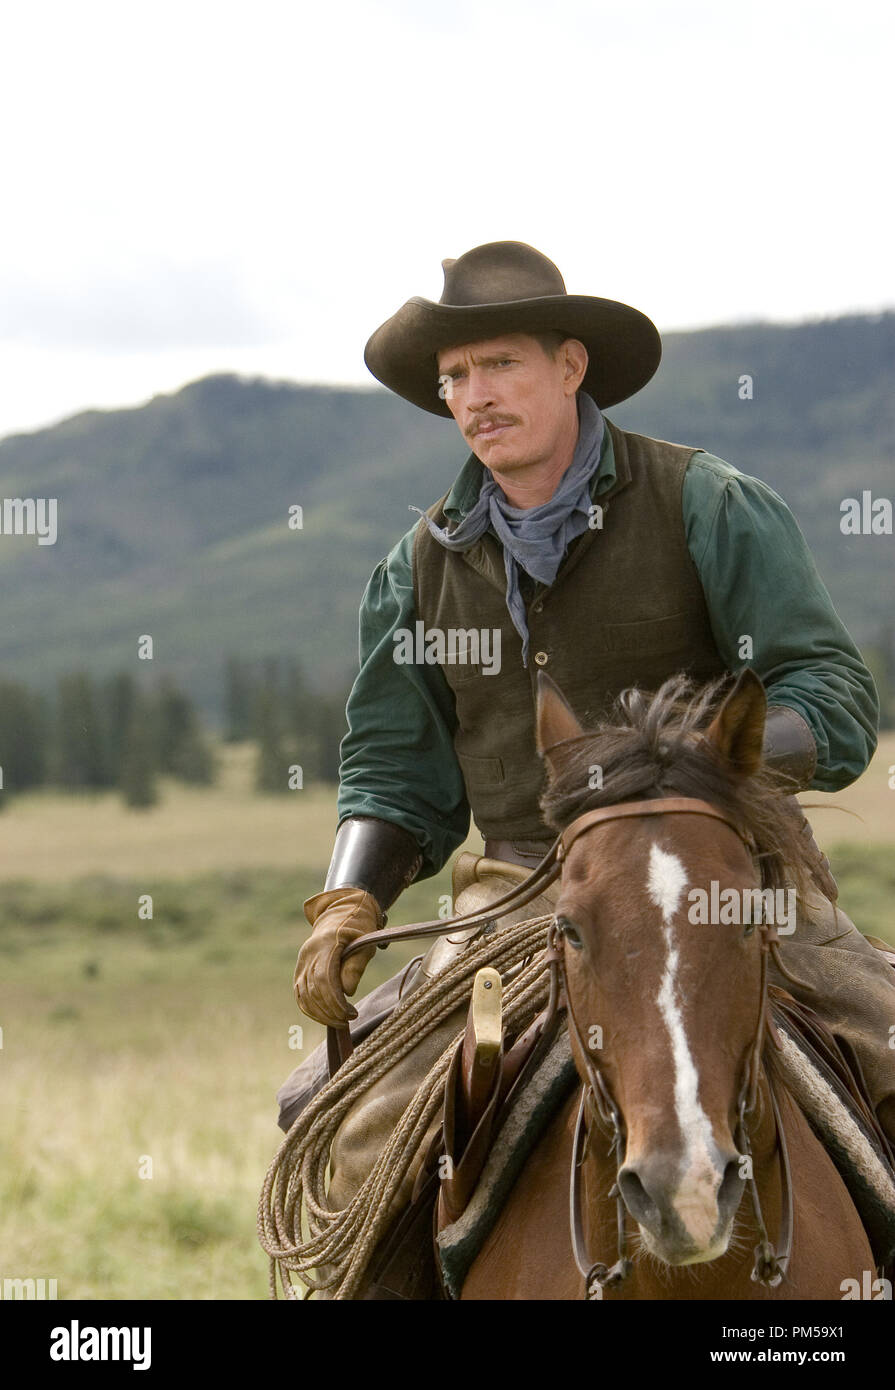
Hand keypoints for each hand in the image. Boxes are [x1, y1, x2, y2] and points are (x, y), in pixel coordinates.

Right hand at [293, 887, 380, 1027]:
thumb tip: (347, 992)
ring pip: (304, 994)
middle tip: (348, 1020)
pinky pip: (300, 994)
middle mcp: (308, 953)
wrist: (341, 913)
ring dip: (320, 1013)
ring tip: (339, 1022)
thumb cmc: (358, 928)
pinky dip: (310, 1009)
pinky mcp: (300, 969)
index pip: (324, 979)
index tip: (350, 1013)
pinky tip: (325, 1017)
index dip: (335, 1001)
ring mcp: (301, 961)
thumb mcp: (365, 943)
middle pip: (313, 990)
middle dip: (330, 1011)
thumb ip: (355, 966)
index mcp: (325, 943)